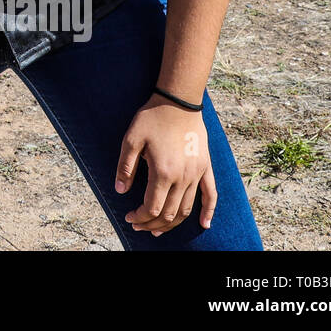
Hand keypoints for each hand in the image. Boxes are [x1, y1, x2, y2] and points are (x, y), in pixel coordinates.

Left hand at [115, 92, 216, 236]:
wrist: (177, 101)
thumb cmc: (151, 118)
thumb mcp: (131, 140)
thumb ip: (125, 167)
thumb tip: (120, 190)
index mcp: (163, 172)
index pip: (152, 208)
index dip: (139, 217)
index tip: (128, 217)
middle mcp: (182, 178)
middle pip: (169, 213)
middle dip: (152, 224)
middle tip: (138, 226)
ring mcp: (197, 174)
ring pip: (186, 209)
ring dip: (172, 223)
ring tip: (158, 229)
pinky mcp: (205, 168)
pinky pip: (211, 195)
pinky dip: (208, 212)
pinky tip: (204, 224)